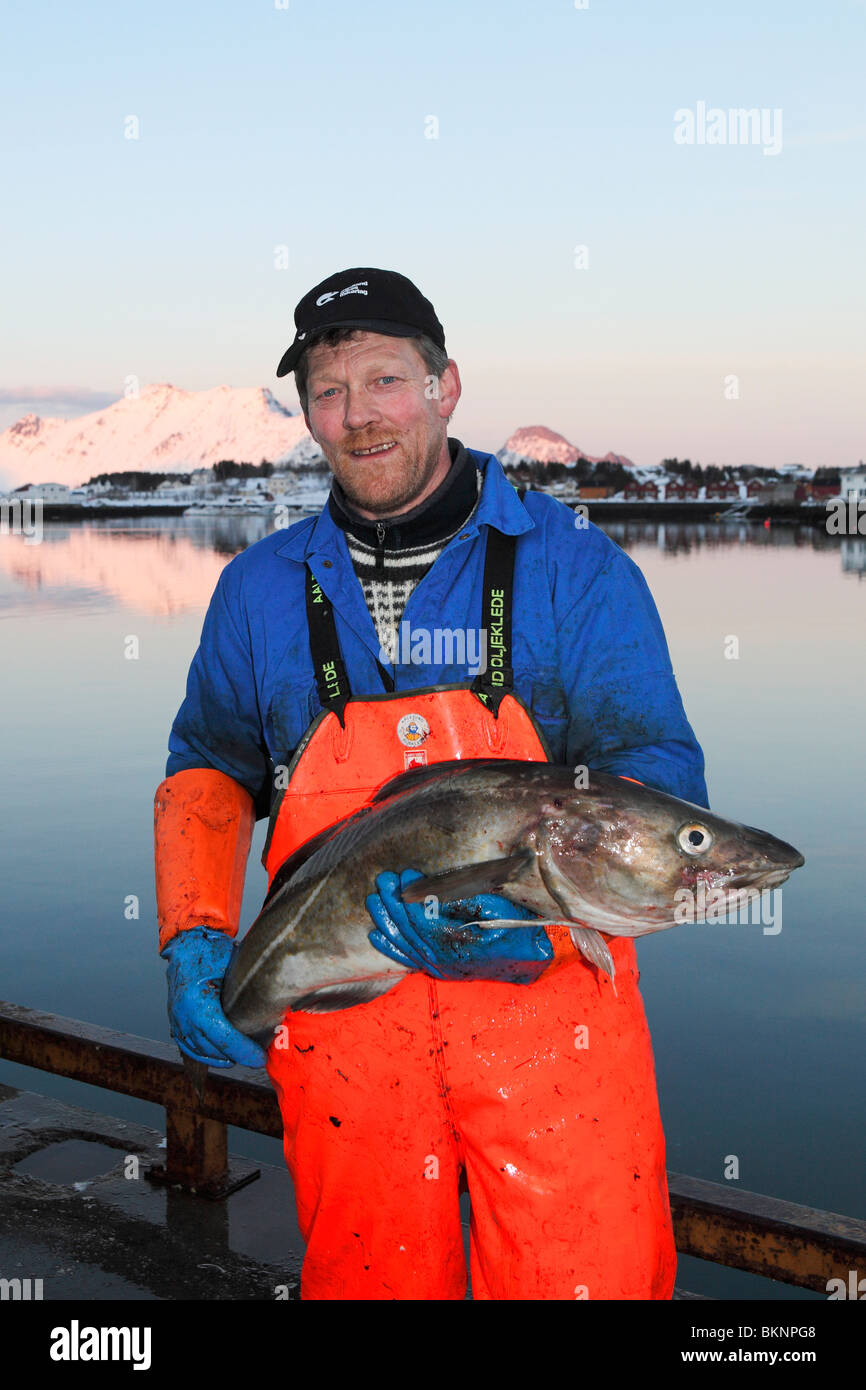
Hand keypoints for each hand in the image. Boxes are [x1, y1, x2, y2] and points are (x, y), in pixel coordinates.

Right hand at [161, 926, 266, 1067]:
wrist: (188, 940)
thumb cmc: (212, 950)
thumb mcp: (234, 967)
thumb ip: (248, 991)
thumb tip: (274, 1007)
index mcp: (197, 1001)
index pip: (223, 1037)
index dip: (244, 1051)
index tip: (260, 1058)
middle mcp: (183, 1015)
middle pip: (212, 1048)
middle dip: (237, 1056)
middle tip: (258, 1058)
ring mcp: (176, 1018)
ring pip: (200, 1051)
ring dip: (222, 1058)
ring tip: (244, 1057)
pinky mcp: (174, 1019)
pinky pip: (188, 1046)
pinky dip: (205, 1055)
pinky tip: (222, 1058)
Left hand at [366, 870, 553, 984]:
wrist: (529, 958)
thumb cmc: (515, 927)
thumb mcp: (494, 907)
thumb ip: (462, 901)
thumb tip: (429, 893)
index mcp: (462, 943)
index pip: (427, 919)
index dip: (413, 897)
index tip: (406, 875)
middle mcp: (448, 960)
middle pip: (412, 930)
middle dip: (395, 904)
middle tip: (384, 880)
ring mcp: (442, 968)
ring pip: (406, 944)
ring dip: (388, 921)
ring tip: (374, 899)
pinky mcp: (440, 970)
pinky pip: (409, 961)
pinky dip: (391, 947)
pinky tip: (375, 935)